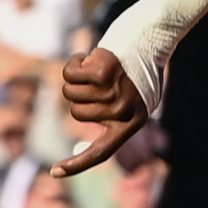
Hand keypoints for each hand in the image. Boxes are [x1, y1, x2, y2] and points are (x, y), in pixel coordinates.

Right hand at [48, 47, 148, 177]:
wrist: (152, 35)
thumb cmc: (141, 67)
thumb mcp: (137, 99)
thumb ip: (116, 121)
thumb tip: (84, 150)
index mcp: (133, 123)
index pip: (101, 152)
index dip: (77, 165)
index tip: (54, 173)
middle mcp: (123, 112)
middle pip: (76, 113)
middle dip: (80, 94)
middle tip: (100, 78)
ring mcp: (113, 94)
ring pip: (70, 92)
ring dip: (77, 76)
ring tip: (100, 65)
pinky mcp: (103, 74)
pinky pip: (69, 74)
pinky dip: (74, 61)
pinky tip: (92, 54)